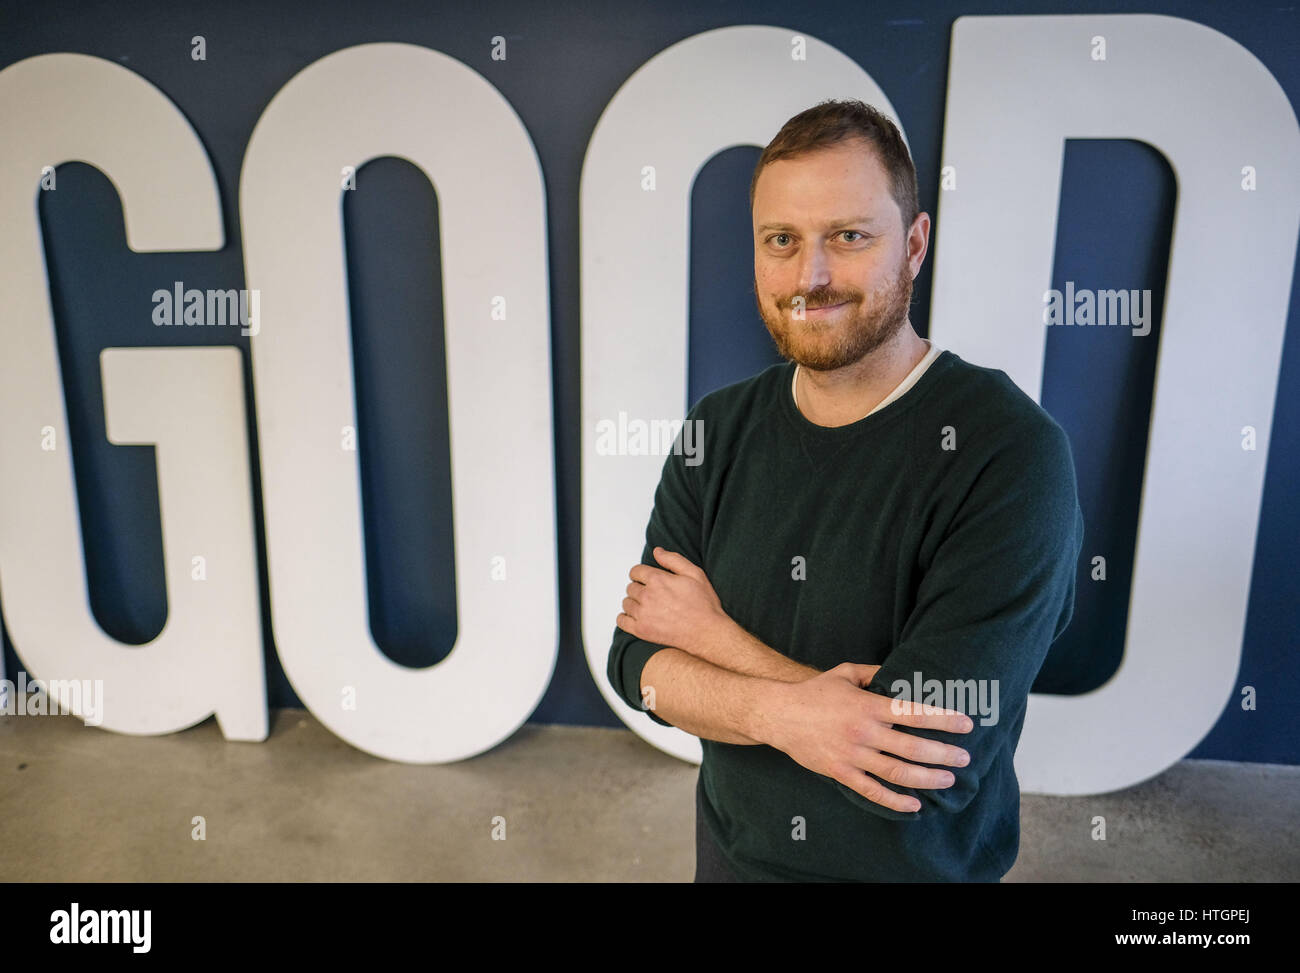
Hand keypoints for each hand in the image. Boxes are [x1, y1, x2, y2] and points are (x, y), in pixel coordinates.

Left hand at [615, 547, 726, 653]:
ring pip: (626, 603)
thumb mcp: (695, 574)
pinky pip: (622, 621)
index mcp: (657, 580)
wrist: (707, 632)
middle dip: (639, 588)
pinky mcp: (641, 630)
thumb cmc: (703, 604)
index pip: (635, 571)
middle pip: (630, 587)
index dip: (641, 574)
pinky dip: (625, 618)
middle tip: (652, 594)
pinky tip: (636, 617)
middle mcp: (647, 596)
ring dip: (634, 603)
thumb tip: (657, 551)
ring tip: (647, 606)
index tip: (646, 579)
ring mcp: (643, 614)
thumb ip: (673, 560)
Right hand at [761, 662, 972, 812]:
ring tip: (947, 779)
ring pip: (897, 773)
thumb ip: (874, 672)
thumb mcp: (845, 672)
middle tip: (964, 758)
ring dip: (927, 778)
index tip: (966, 724)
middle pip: (912, 748)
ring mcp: (852, 755)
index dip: (943, 719)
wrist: (778, 714)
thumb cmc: (814, 692)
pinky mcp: (840, 772)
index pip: (914, 713)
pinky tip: (914, 804)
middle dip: (944, 754)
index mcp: (867, 706)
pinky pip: (872, 791)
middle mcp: (863, 732)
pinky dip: (895, 801)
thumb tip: (899, 673)